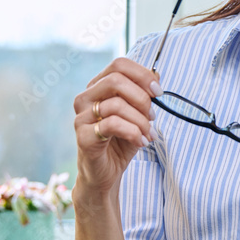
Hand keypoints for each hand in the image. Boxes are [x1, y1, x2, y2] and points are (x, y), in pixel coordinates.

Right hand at [73, 57, 160, 197]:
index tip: (158, 92)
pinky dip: (133, 132)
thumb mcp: (138, 115)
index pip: (118, 65)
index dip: (142, 74)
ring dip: (141, 121)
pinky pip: (112, 124)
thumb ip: (144, 94)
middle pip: (116, 80)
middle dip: (142, 98)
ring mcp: (81, 117)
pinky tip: (141, 142)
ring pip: (116, 104)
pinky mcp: (83, 136)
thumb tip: (156, 74)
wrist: (106, 174)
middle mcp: (85, 98)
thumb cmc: (121, 142)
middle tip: (154, 116)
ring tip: (148, 134)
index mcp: (98, 88)